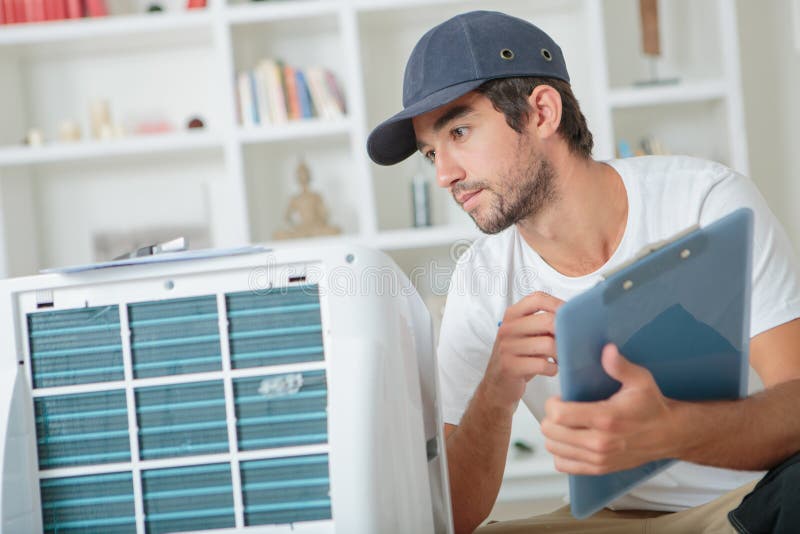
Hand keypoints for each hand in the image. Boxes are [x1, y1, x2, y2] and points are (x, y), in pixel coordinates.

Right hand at [481, 292, 562, 412]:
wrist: (497, 384)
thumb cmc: (519, 357)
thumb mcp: (526, 335)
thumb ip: (544, 323)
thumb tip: (574, 318)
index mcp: (512, 315)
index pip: (538, 299)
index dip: (559, 305)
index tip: (572, 316)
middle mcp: (508, 328)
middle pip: (548, 321)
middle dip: (566, 333)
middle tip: (572, 343)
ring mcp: (507, 347)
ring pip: (548, 344)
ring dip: (561, 354)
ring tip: (561, 358)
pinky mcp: (510, 366)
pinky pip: (542, 365)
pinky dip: (553, 369)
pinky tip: (550, 369)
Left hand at [541, 344, 677, 474]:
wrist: (669, 434)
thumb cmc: (652, 406)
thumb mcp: (640, 380)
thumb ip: (620, 366)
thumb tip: (607, 350)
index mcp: (605, 418)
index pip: (559, 415)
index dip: (552, 403)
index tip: (561, 397)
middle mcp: (600, 442)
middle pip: (551, 431)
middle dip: (550, 417)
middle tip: (562, 409)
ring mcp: (598, 458)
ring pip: (554, 448)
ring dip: (554, 434)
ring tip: (565, 423)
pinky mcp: (599, 469)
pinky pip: (563, 464)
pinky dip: (561, 452)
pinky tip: (570, 440)